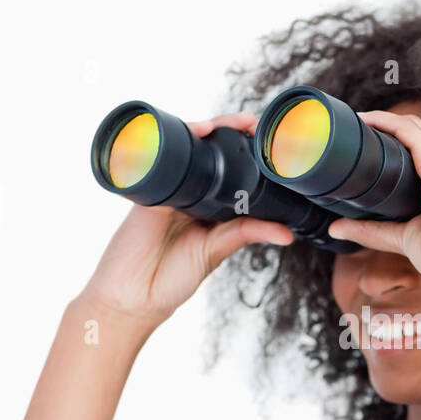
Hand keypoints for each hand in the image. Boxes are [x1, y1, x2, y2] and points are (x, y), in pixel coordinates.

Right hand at [78, 111, 293, 327]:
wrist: (133, 296)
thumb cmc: (170, 278)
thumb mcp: (216, 251)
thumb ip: (247, 234)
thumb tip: (287, 233)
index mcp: (209, 207)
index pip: (231, 172)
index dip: (247, 154)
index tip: (270, 143)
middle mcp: (190, 193)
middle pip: (210, 152)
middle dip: (231, 131)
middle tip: (254, 123)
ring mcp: (169, 188)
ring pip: (190, 148)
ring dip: (211, 128)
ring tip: (236, 123)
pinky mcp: (150, 189)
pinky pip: (166, 158)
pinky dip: (181, 139)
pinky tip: (198, 131)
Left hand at [326, 110, 420, 294]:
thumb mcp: (405, 238)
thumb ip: (373, 231)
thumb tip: (336, 229)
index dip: (403, 143)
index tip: (376, 145)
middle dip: (392, 126)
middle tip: (358, 131)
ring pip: (416, 126)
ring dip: (386, 120)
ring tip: (356, 122)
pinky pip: (409, 131)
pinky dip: (385, 122)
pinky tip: (364, 122)